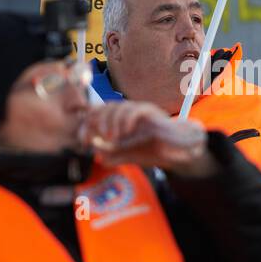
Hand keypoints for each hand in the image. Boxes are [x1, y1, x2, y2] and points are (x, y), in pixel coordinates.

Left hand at [80, 101, 215, 177]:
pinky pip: (136, 110)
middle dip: (97, 122)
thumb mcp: (128, 155)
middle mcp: (128, 111)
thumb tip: (97, 154)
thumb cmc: (153, 150)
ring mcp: (140, 110)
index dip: (87, 125)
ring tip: (113, 138)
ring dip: (111, 122)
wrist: (176, 151)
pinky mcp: (152, 113)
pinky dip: (127, 120)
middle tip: (97, 139)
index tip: (83, 141)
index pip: (98, 114)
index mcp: (121, 119)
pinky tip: (125, 133)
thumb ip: (113, 154)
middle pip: (105, 107)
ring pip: (119, 106)